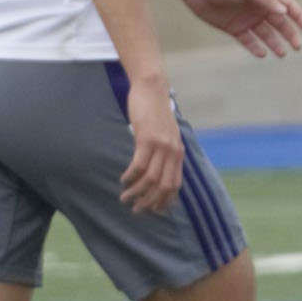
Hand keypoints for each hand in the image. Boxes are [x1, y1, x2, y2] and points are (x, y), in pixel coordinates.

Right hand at [119, 74, 184, 214]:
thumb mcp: (165, 134)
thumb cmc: (155, 112)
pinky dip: (131, 176)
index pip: (175, 184)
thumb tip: (156, 169)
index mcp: (178, 152)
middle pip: (164, 186)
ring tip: (125, 198)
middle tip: (136, 210)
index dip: (165, 201)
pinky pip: (140, 164)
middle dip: (150, 202)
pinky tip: (123, 180)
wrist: (153, 88)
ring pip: (151, 178)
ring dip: (137, 192)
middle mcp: (173, 151)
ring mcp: (161, 145)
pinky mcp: (147, 138)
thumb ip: (164, 150)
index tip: (153, 212)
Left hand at [181, 0, 301, 57]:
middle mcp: (258, 8)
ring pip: (266, 34)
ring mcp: (246, 19)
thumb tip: (284, 12)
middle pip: (279, 23)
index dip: (299, 16)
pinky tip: (262, 54)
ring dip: (275, 44)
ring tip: (282, 54)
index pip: (288, 6)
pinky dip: (255, 48)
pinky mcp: (234, 28)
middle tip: (297, 47)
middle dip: (290, 35)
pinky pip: (248, 40)